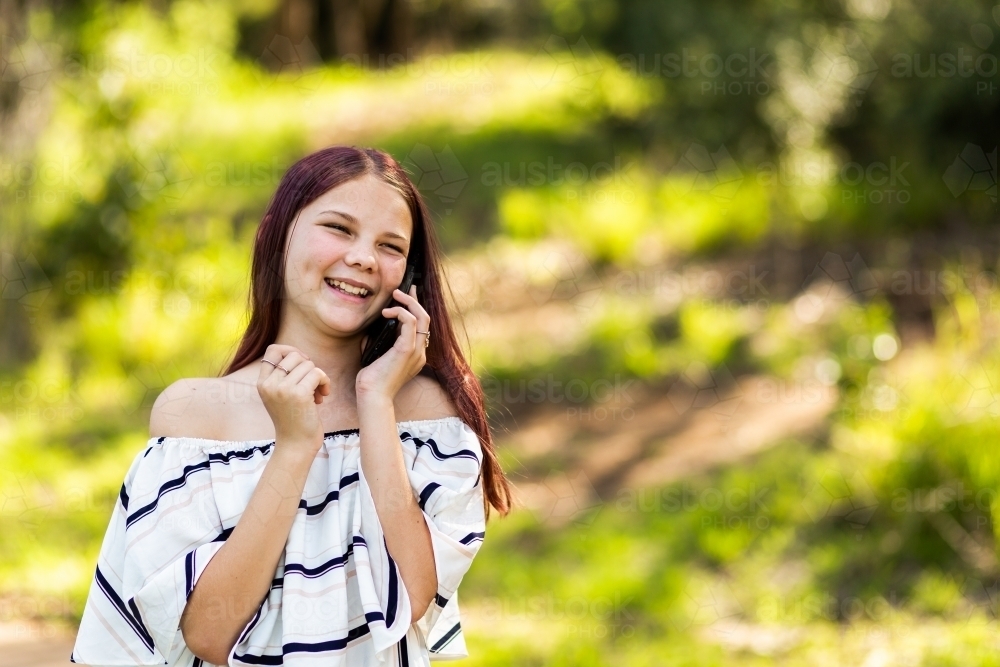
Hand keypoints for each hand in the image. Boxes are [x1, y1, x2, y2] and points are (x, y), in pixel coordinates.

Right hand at [257, 344, 330, 452]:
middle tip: (311, 384)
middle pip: (294, 355)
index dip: (290, 351)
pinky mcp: (298, 394)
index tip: (302, 365)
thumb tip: (301, 355)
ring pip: (308, 364)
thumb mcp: (280, 395)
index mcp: (262, 383)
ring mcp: (282, 388)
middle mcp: (269, 384)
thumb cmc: (293, 420)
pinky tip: (322, 396)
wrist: (296, 445)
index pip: (273, 350)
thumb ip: (284, 376)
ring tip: (316, 394)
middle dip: (308, 367)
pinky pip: (317, 373)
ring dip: (318, 377)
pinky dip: (325, 382)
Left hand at [356, 285, 428, 400]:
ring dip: (409, 302)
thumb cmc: (372, 380)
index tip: (407, 295)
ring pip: (422, 317)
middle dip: (414, 300)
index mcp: (415, 355)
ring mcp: (416, 351)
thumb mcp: (376, 356)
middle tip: (402, 289)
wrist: (372, 396)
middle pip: (425, 318)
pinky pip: (411, 322)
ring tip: (395, 295)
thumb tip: (371, 329)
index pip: (421, 327)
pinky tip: (387, 311)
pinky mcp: (407, 349)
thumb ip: (378, 342)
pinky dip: (400, 312)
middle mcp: (420, 352)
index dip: (416, 308)